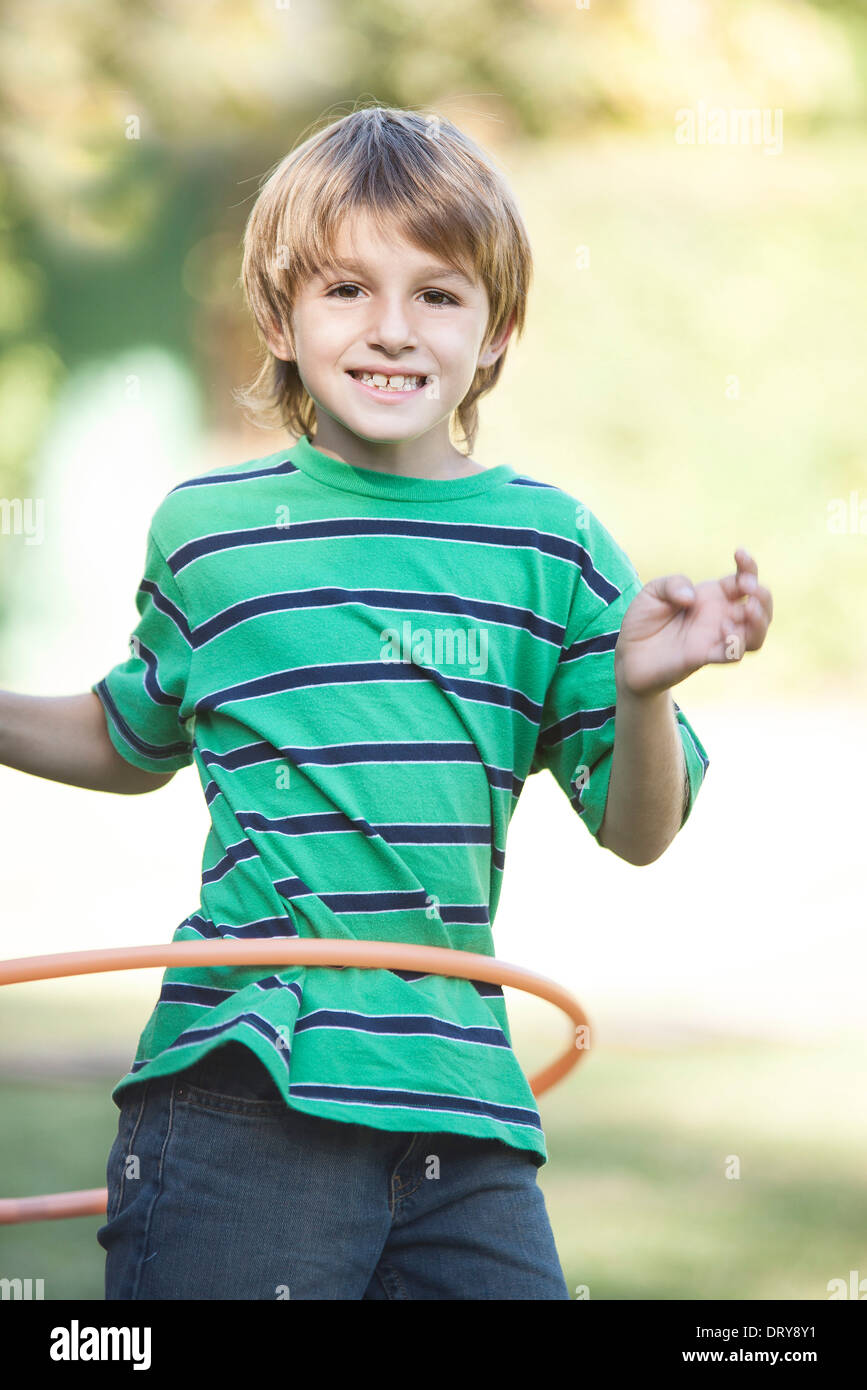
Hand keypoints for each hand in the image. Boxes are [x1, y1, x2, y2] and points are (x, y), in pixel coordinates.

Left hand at [614, 548, 773, 698]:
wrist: (629, 653)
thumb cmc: (645, 619)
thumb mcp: (653, 591)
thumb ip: (672, 585)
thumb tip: (692, 597)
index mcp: (713, 596)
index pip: (744, 579)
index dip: (748, 566)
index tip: (739, 553)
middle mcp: (720, 617)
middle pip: (760, 607)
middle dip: (762, 595)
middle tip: (749, 587)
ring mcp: (715, 638)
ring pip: (756, 635)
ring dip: (760, 621)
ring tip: (749, 608)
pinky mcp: (704, 658)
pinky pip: (732, 654)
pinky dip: (736, 643)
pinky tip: (725, 630)